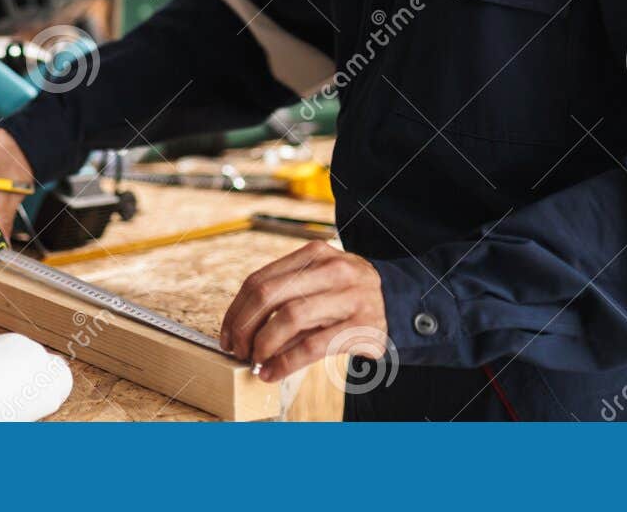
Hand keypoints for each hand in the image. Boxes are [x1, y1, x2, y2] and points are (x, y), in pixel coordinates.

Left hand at [219, 240, 387, 382]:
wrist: (400, 304)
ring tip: (255, 361)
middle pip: (268, 294)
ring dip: (263, 344)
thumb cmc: (346, 296)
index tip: (226, 335)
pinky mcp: (361, 325)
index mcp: (313, 254)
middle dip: (243, 326)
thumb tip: (240, 331)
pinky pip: (312, 345)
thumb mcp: (319, 282)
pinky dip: (285, 362)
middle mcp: (332, 268)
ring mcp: (349, 296)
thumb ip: (285, 296)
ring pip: (289, 317)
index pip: (259, 279)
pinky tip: (272, 373)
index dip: (235, 310)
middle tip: (236, 350)